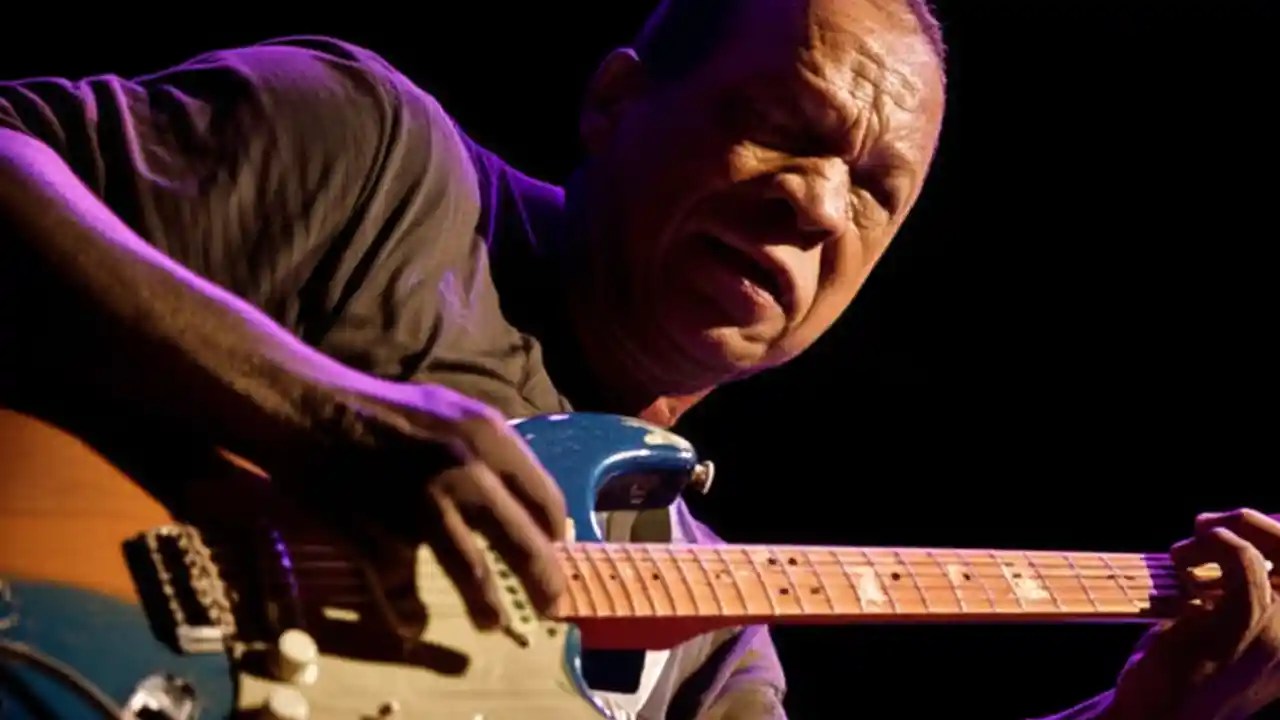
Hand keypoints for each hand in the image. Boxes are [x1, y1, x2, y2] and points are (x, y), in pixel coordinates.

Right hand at [282, 378, 566, 631]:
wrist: (306, 405)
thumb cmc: (379, 409)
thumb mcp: (448, 412)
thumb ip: (487, 450)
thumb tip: (518, 495)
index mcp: (486, 435)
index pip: (542, 495)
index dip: (552, 531)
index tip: (554, 549)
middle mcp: (463, 469)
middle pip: (519, 538)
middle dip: (542, 578)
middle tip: (552, 606)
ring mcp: (420, 504)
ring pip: (470, 569)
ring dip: (486, 604)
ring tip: (494, 624)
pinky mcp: (377, 532)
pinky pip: (401, 585)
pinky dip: (407, 610)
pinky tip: (414, 626)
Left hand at [1107, 509, 1279, 719]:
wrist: (1158, 716)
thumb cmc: (1182, 672)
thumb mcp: (1223, 630)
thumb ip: (1241, 593)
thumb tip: (1237, 536)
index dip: (1279, 533)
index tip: (1239, 522)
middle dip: (1261, 524)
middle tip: (1208, 525)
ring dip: (1230, 529)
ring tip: (1188, 545)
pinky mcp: (1244, 622)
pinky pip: (1245, 560)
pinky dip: (1214, 543)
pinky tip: (1179, 556)